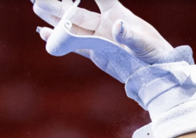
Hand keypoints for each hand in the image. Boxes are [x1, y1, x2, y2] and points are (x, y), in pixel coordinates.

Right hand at [32, 0, 175, 64]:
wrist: (158, 73)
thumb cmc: (156, 53)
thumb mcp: (145, 44)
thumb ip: (130, 36)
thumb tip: (116, 25)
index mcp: (118, 15)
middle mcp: (105, 24)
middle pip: (78, 11)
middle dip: (59, 5)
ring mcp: (99, 38)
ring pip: (72, 27)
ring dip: (55, 19)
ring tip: (37, 8)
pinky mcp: (96, 53)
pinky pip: (74, 45)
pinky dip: (60, 40)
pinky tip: (45, 34)